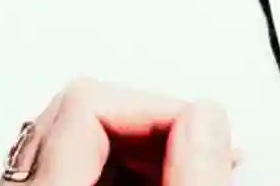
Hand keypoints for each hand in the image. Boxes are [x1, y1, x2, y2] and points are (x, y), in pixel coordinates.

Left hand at [0, 79, 233, 185]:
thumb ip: (191, 176)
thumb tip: (207, 117)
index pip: (86, 102)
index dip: (157, 104)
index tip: (204, 129)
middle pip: (77, 111)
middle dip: (151, 120)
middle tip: (201, 148)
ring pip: (74, 137)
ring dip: (139, 142)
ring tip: (187, 165)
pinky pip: (71, 164)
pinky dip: (122, 166)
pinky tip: (160, 181)